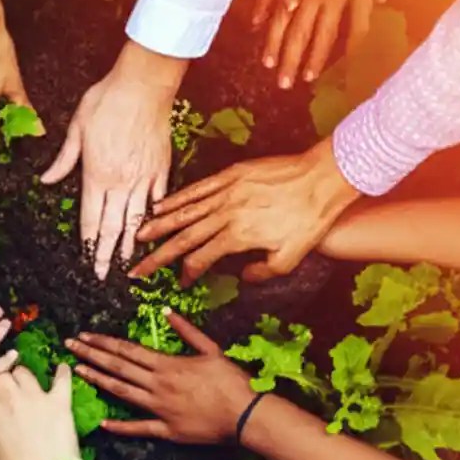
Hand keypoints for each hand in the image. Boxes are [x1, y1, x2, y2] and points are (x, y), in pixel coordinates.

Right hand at [0, 364, 80, 459]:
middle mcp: (9, 394)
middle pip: (0, 375)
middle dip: (0, 382)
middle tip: (4, 394)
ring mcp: (35, 395)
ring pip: (24, 372)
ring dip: (21, 377)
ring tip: (24, 384)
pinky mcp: (58, 400)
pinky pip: (61, 379)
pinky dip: (61, 373)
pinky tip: (61, 368)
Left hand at [43, 41, 185, 279]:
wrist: (144, 84)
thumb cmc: (107, 101)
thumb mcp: (76, 128)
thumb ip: (64, 159)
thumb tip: (46, 179)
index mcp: (97, 174)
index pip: (91, 218)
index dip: (89, 243)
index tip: (87, 261)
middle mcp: (121, 181)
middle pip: (114, 226)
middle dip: (108, 254)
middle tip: (104, 274)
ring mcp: (144, 176)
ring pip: (137, 218)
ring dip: (131, 242)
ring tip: (129, 263)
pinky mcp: (162, 167)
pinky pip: (158, 199)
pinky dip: (155, 216)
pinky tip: (153, 228)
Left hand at [67, 313, 254, 443]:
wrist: (246, 414)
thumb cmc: (231, 381)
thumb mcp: (211, 349)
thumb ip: (187, 331)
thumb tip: (166, 312)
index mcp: (166, 364)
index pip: (126, 350)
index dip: (102, 342)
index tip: (83, 336)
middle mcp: (157, 385)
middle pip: (118, 367)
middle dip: (91, 356)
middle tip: (69, 347)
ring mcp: (159, 408)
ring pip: (121, 393)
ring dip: (98, 381)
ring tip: (78, 372)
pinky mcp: (167, 430)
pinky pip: (139, 428)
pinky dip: (120, 426)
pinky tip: (103, 423)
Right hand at [130, 139, 359, 283]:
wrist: (322, 179)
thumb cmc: (310, 219)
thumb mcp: (291, 257)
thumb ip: (263, 272)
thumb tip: (242, 278)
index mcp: (237, 236)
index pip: (200, 259)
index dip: (186, 273)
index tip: (180, 283)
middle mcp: (226, 214)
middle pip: (183, 238)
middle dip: (157, 256)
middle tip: (137, 269)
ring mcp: (226, 193)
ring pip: (184, 211)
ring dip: (159, 225)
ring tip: (138, 236)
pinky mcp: (230, 176)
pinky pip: (197, 189)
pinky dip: (177, 198)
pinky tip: (160, 205)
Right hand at [252, 0, 401, 87]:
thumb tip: (380, 3)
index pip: (328, 35)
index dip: (318, 58)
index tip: (310, 77)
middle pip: (300, 35)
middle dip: (291, 62)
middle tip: (283, 84)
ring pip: (282, 19)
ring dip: (274, 44)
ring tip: (267, 64)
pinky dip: (264, 10)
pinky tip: (257, 26)